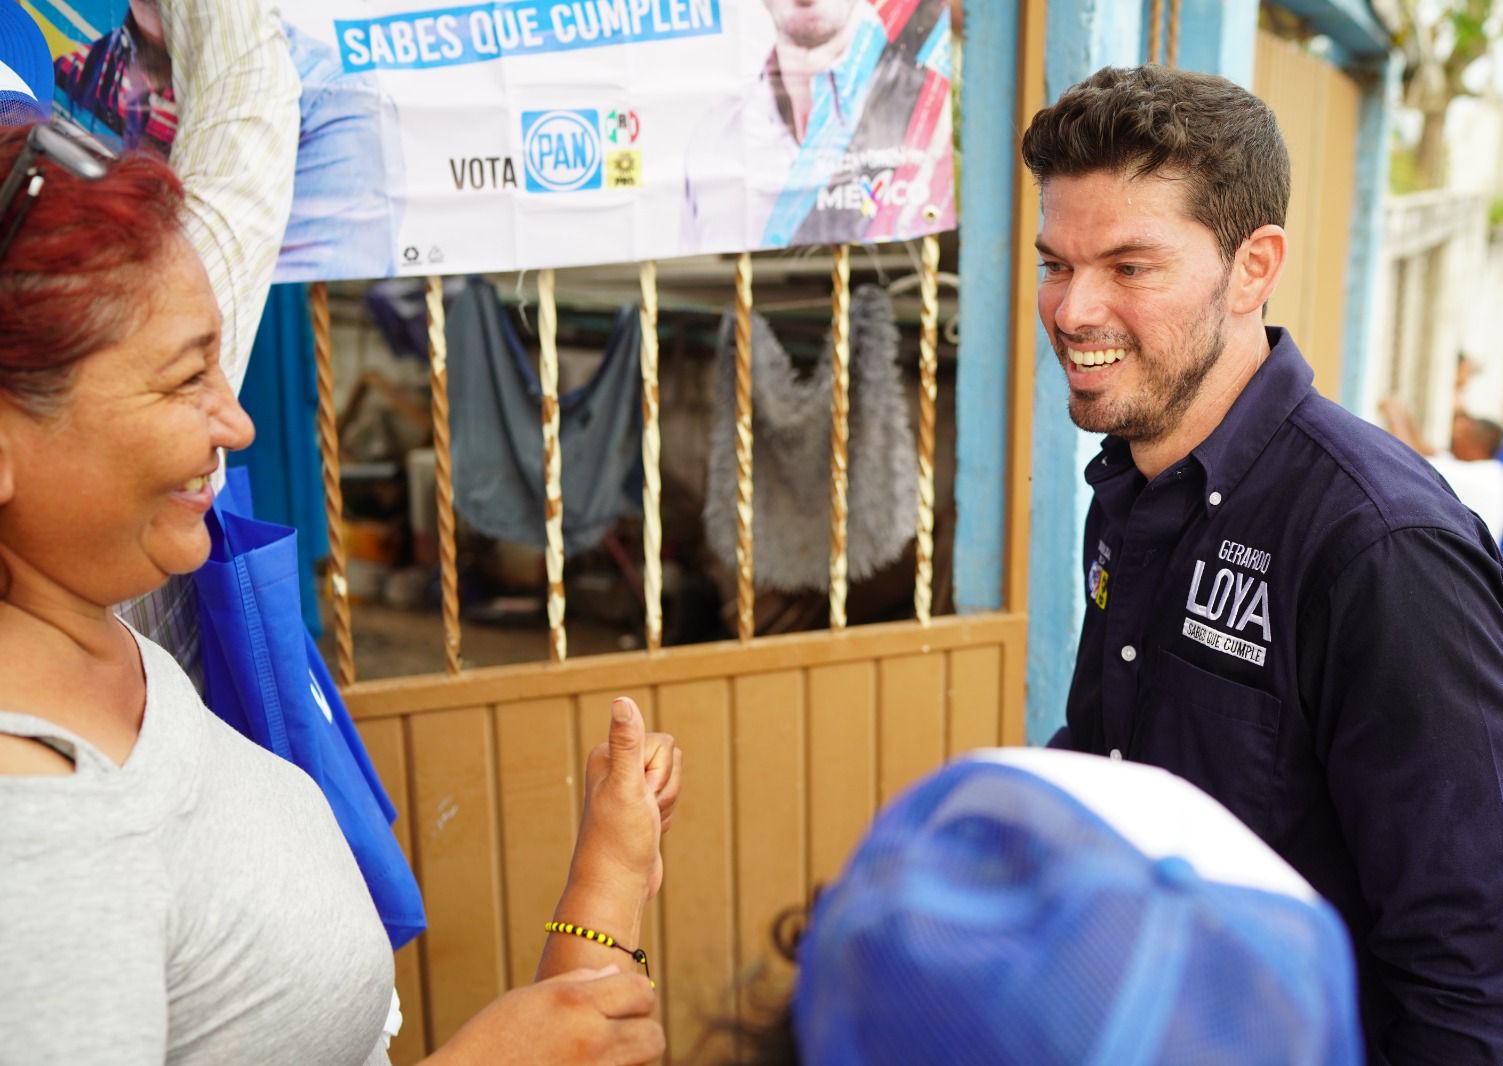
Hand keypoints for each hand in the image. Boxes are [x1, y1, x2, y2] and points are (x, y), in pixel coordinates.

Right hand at [428, 966, 662, 1065]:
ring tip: (601, 1053)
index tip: (624, 1000)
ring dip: (632, 1059)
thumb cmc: (488, 1042)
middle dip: (641, 1030)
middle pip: (653, 1035)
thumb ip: (577, 982)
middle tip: (619, 1030)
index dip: (635, 993)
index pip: (639, 990)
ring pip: (643, 1065)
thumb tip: (615, 973)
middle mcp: (591, 1040)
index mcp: (575, 1004)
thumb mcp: (527, 998)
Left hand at [573, 698, 682, 898]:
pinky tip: (648, 832)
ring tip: (645, 823)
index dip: (660, 773)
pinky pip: (670, 798)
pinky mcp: (639, 805)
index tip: (640, 796)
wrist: (617, 886)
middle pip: (672, 758)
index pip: (664, 743)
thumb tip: (622, 700)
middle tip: (643, 812)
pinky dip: (666, 817)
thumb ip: (628, 743)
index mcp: (608, 754)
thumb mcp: (627, 787)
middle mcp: (616, 766)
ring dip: (668, 804)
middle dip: (666, 788)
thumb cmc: (618, 839)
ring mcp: (628, 787)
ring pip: (674, 779)